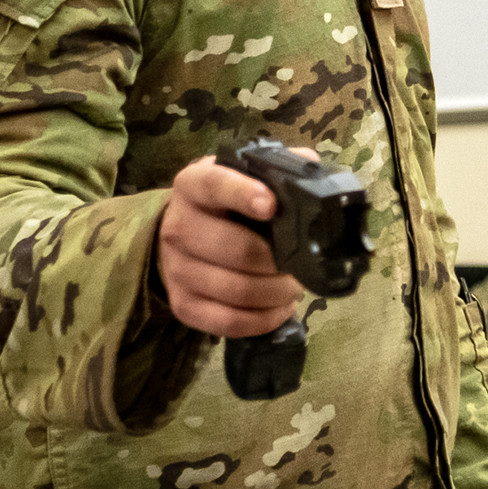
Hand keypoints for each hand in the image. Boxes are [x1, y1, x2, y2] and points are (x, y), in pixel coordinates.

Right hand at [157, 157, 301, 338]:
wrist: (184, 233)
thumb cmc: (227, 204)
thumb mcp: (245, 176)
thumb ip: (278, 167)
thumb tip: (311, 173)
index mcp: (193, 185)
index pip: (214, 184)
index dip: (243, 194)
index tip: (271, 206)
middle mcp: (178, 226)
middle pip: (234, 249)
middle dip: (279, 260)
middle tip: (300, 262)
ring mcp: (176, 269)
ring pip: (235, 290)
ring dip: (276, 292)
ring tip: (293, 286)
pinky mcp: (183, 304)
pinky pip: (227, 321)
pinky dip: (262, 319)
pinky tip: (279, 308)